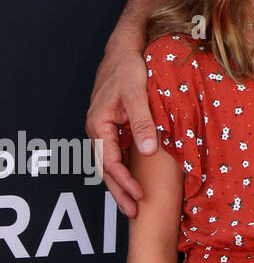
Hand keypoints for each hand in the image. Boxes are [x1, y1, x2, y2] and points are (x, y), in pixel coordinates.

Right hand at [85, 40, 152, 216]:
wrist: (124, 50)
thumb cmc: (128, 69)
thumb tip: (146, 151)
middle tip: (134, 213)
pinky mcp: (115, 124)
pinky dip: (126, 166)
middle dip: (120, 192)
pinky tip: (137, 177)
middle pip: (107, 169)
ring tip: (135, 201)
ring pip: (111, 162)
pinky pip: (118, 151)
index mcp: (99, 125)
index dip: (124, 183)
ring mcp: (106, 128)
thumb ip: (142, 122)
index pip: (110, 163)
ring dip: (122, 182)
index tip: (139, 197)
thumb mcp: (137, 94)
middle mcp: (98, 130)